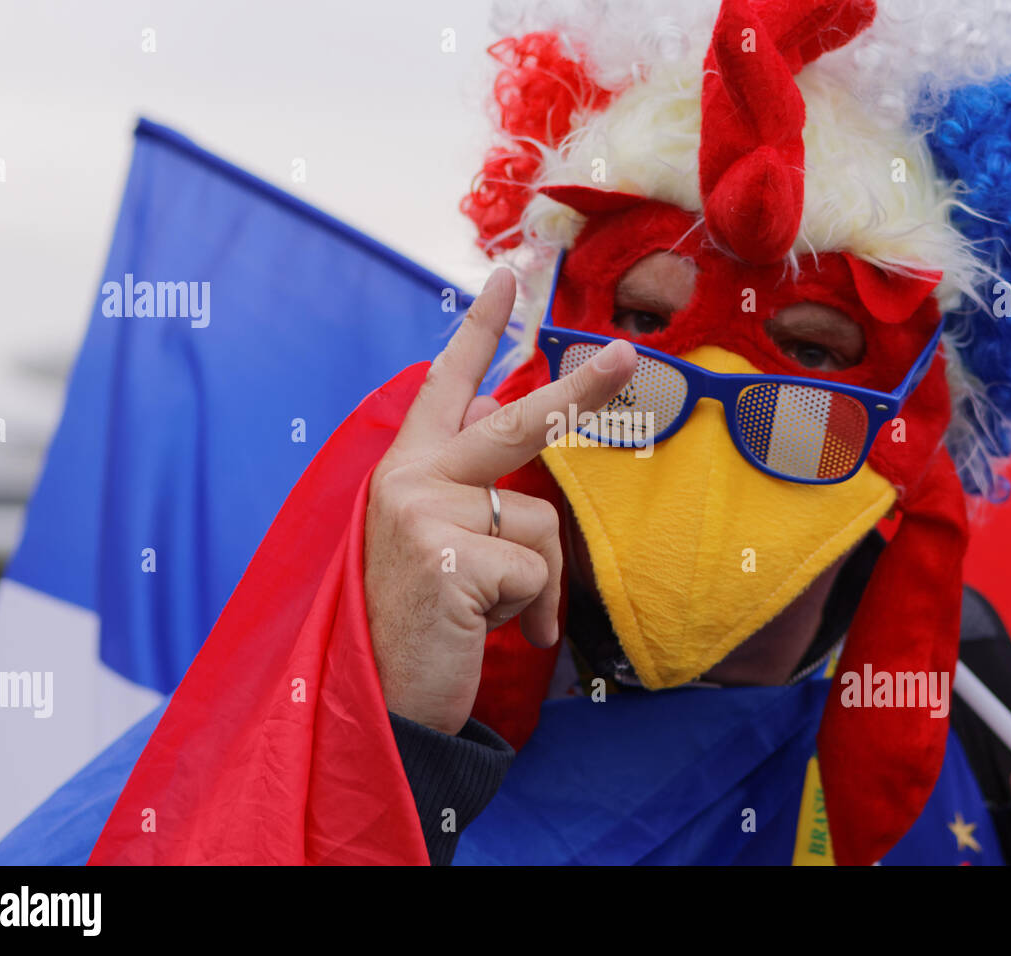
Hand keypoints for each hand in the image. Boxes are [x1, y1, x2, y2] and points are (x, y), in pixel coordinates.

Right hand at [363, 267, 636, 734]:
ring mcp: (426, 513)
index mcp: (406, 470)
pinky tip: (488, 630)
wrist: (380, 701)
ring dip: (539, 582)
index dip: (478, 331)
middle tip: (630, 353)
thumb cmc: (418, 619)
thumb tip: (499, 417)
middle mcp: (410, 479)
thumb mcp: (431, 540)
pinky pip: (535, 571)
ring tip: (498, 615)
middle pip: (515, 421)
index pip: (443, 384)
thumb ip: (463, 483)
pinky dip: (533, 611)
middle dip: (579, 389)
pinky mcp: (450, 557)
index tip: (506, 277)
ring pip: (539, 522)